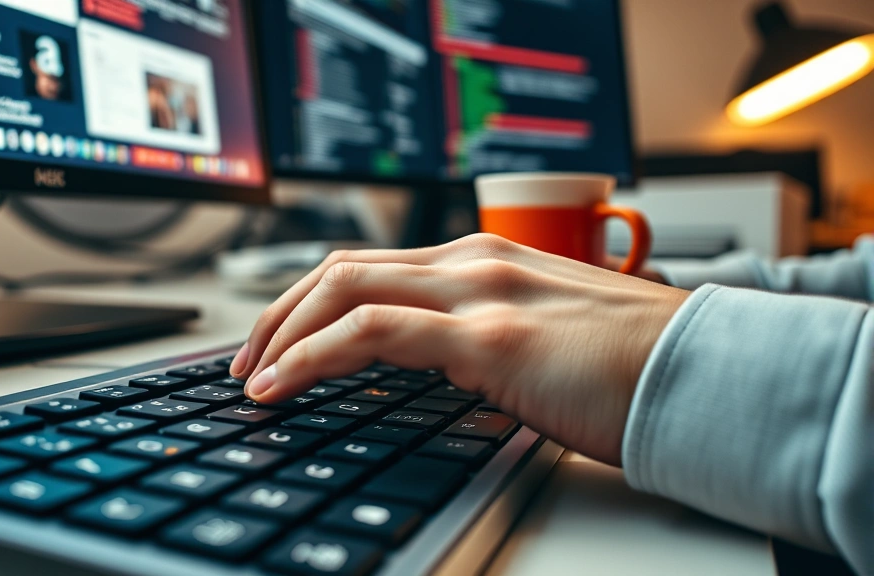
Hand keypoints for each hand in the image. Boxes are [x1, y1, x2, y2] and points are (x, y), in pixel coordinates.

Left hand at [230, 234, 688, 464]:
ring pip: (344, 289)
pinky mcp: (490, 335)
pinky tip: (282, 384)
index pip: (371, 268)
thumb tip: (432, 369)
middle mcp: (474, 263)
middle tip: (247, 361)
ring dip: (282, 333)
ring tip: (251, 378)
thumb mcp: (537, 342)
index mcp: (483, 262)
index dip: (310, 302)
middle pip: (342, 269)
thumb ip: (480, 341)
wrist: (701, 377)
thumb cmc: (627, 368)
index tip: (279, 343)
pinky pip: (371, 332)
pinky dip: (312, 355)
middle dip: (279, 313)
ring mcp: (480, 292)